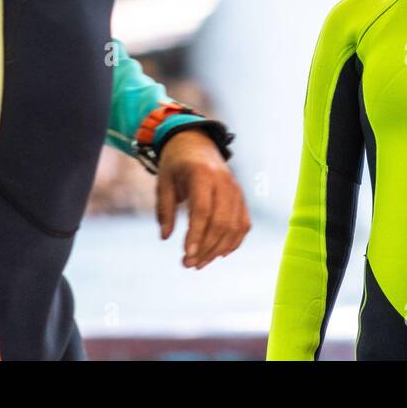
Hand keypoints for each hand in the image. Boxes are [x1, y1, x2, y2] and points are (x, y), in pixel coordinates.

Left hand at [155, 130, 250, 267]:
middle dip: (206, 247)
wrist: (196, 143)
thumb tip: (165, 237)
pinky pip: (243, 224)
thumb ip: (164, 209)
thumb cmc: (176, 164)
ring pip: (234, 226)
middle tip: (188, 264)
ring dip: (218, 249)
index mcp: (202, 174)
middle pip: (221, 222)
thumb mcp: (163, 181)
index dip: (197, 234)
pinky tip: (219, 254)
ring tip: (199, 263)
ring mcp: (235, 190)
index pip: (203, 209)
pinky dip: (234, 241)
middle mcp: (224, 182)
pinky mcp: (240, 197)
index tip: (187, 254)